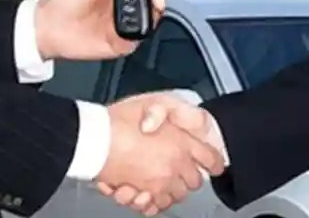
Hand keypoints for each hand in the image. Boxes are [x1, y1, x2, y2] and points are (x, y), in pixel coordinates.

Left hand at [34, 0, 166, 60]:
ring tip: (157, 4)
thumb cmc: (61, 2)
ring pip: (147, 18)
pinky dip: (145, 32)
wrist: (48, 28)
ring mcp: (119, 24)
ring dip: (156, 11)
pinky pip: (137, 38)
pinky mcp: (117, 42)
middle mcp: (118, 6)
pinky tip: (145, 23)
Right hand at [95, 93, 224, 215]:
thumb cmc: (117, 120)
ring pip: (176, 196)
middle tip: (184, 171)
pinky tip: (147, 193)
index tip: (215, 165)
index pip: (211, 158)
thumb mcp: (150, 102)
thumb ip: (168, 112)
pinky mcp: (141, 194)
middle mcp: (174, 166)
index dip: (215, 161)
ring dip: (172, 190)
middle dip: (190, 177)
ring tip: (162, 181)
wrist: (93, 139)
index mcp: (181, 143)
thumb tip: (177, 128)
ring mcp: (159, 183)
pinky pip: (156, 205)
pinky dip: (154, 202)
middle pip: (194, 182)